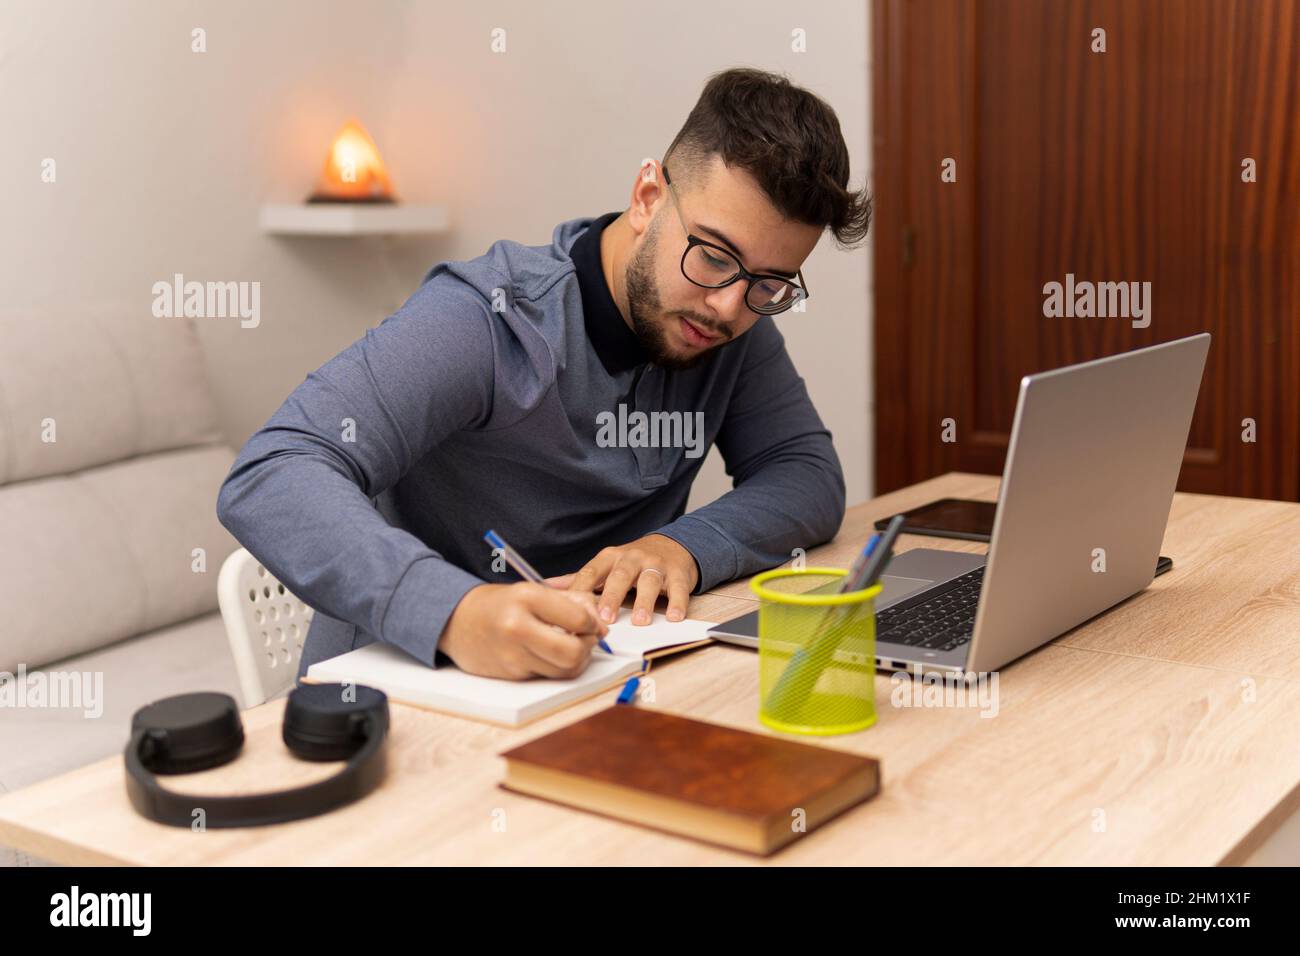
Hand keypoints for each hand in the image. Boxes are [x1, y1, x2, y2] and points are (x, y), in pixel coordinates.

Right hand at [439, 582, 607, 679]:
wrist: (456, 621)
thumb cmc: (500, 604)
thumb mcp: (533, 591)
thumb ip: (572, 602)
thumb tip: (601, 625)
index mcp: (526, 597)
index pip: (578, 619)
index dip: (593, 624)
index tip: (591, 623)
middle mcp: (517, 626)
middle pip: (574, 652)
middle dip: (588, 648)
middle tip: (586, 639)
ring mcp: (512, 654)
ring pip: (564, 670)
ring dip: (576, 661)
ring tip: (570, 646)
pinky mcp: (510, 674)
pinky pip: (547, 676)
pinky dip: (555, 667)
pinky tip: (548, 654)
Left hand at [549, 534, 698, 625]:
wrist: (673, 546)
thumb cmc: (633, 563)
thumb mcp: (606, 566)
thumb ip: (580, 578)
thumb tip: (545, 586)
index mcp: (610, 558)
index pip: (592, 572)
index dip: (582, 590)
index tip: (571, 609)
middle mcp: (632, 558)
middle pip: (620, 576)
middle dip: (612, 597)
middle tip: (604, 618)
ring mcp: (657, 564)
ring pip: (650, 581)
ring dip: (645, 601)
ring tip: (640, 621)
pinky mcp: (678, 574)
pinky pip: (679, 589)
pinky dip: (678, 603)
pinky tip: (674, 617)